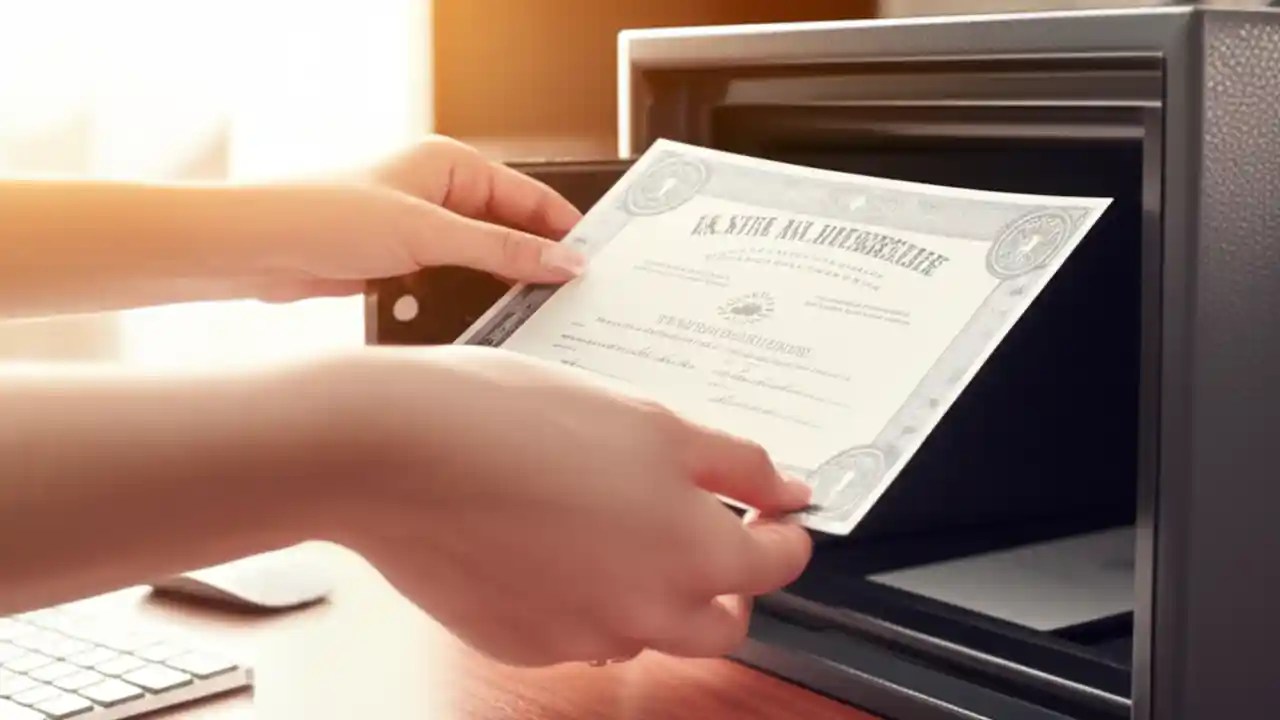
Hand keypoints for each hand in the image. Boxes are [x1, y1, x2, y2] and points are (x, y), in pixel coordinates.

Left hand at [240, 136, 585, 302]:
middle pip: (507, 228)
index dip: (562, 230)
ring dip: (501, 283)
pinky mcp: (400, 260)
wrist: (258, 250)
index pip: (527, 196)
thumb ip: (501, 251)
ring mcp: (419, 227)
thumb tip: (562, 260)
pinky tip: (489, 319)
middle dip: (536, 260)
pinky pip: (452, 278)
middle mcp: (437, 190)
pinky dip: (470, 297)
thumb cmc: (328, 217)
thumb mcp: (429, 234)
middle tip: (572, 296)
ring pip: (481, 258)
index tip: (592, 263)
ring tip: (536, 313)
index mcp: (450, 163)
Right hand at [321, 346, 813, 667]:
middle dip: (724, 580)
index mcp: (691, 553)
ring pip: (645, 629)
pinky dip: (579, 594)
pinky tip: (544, 537)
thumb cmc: (518, 421)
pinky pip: (576, 631)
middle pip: (720, 622)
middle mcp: (645, 613)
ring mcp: (580, 637)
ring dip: (646, 586)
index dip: (781, 531)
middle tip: (694, 523)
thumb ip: (735, 463)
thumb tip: (790, 491)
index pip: (778, 566)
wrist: (395, 451)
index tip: (769, 510)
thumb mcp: (650, 420)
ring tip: (600, 513)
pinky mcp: (522, 642)